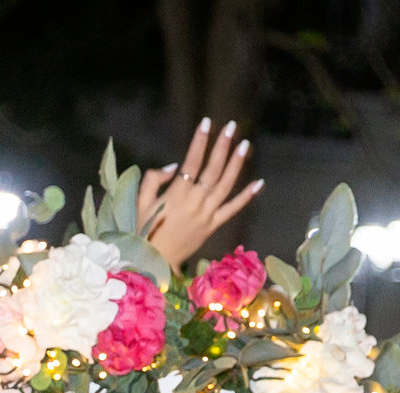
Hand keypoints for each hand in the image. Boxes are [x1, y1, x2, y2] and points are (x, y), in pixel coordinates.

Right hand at [136, 118, 262, 270]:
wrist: (153, 262)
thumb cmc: (142, 231)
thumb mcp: (140, 203)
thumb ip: (153, 180)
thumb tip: (173, 166)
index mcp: (176, 193)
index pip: (192, 161)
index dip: (200, 140)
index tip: (206, 122)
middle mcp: (195, 201)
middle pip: (213, 168)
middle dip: (222, 145)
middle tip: (231, 126)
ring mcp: (207, 213)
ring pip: (226, 183)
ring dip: (237, 163)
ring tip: (245, 144)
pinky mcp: (213, 225)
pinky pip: (233, 209)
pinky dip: (247, 196)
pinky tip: (259, 183)